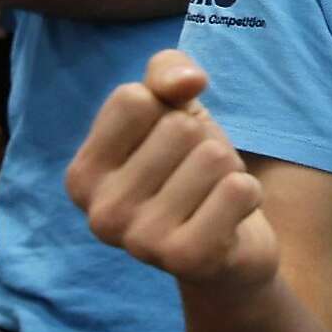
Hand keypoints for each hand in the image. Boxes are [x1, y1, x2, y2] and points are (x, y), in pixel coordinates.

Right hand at [65, 49, 278, 293]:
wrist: (230, 246)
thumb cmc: (191, 169)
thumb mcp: (175, 108)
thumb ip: (168, 72)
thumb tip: (188, 81)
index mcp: (83, 174)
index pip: (132, 98)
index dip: (168, 109)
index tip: (168, 143)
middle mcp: (99, 213)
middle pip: (180, 127)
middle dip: (205, 143)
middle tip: (198, 178)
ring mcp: (139, 241)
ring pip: (213, 157)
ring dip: (228, 171)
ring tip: (213, 198)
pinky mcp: (185, 259)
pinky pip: (238, 190)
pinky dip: (249, 193)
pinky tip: (230, 218)